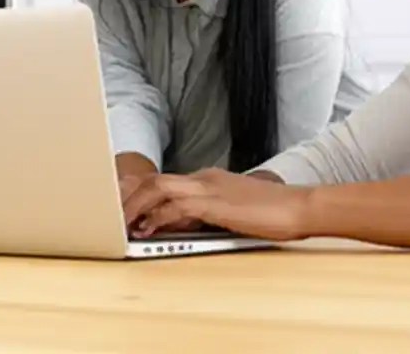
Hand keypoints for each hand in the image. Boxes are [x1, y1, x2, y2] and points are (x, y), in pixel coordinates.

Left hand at [124, 168, 312, 240]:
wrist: (300, 206)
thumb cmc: (271, 212)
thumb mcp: (230, 211)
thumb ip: (205, 214)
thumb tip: (179, 226)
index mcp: (207, 179)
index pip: (162, 180)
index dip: (137, 191)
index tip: (120, 205)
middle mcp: (204, 179)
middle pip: (153, 180)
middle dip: (127, 197)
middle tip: (110, 215)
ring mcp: (209, 188)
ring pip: (158, 189)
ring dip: (135, 206)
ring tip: (120, 225)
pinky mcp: (216, 204)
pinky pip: (178, 207)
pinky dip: (158, 218)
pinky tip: (148, 230)